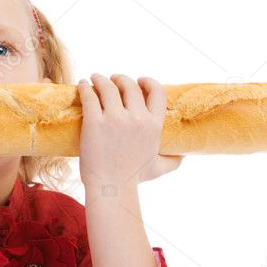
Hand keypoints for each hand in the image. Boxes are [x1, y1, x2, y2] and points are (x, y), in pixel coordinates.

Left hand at [77, 73, 182, 188]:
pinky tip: (83, 85)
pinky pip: (89, 96)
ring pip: (108, 87)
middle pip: (129, 85)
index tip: (139, 80)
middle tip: (112, 79)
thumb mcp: (158, 168)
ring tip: (94, 78)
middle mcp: (137, 118)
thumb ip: (173, 160)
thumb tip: (183, 157)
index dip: (148, 81)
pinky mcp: (94, 122)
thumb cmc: (133, 178)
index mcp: (153, 125)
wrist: (110, 188)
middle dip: (120, 78)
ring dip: (100, 79)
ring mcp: (115, 119)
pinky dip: (85, 87)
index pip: (157, 91)